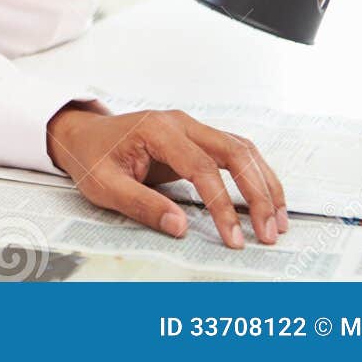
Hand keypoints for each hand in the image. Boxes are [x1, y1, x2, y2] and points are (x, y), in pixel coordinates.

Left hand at [46, 105, 287, 249]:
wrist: (82, 134)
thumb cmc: (91, 157)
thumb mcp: (105, 186)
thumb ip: (142, 205)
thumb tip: (179, 228)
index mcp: (158, 131)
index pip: (202, 168)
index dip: (222, 205)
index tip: (233, 238)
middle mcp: (182, 123)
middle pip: (235, 152)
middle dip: (258, 194)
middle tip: (269, 232)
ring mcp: (192, 128)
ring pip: (243, 150)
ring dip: (265, 183)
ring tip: (278, 221)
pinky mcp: (197, 139)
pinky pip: (235, 153)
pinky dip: (255, 175)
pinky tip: (266, 200)